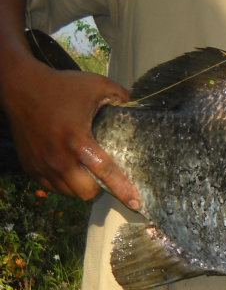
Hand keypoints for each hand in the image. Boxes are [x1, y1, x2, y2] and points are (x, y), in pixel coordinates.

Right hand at [1, 56, 139, 208]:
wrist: (20, 86)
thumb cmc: (61, 87)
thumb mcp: (97, 85)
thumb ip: (122, 96)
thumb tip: (140, 106)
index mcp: (78, 141)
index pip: (105, 172)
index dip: (122, 190)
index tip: (137, 204)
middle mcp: (59, 159)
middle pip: (86, 192)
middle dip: (100, 188)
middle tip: (104, 175)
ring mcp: (42, 165)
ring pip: (69, 193)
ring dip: (81, 186)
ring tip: (86, 170)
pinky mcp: (30, 166)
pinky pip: (52, 187)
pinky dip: (64, 183)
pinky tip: (69, 168)